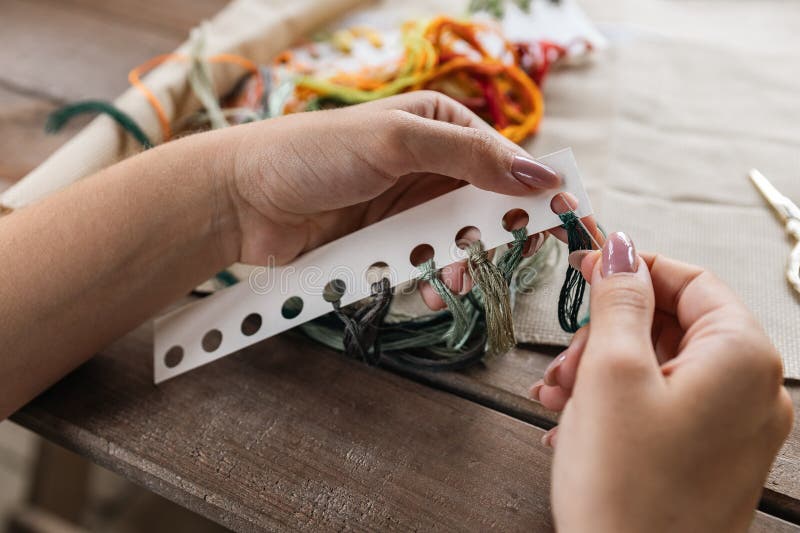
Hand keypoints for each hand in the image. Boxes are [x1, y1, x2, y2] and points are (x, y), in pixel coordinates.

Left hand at [213, 91, 598, 307]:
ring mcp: (408, 209)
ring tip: (446, 280)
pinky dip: (428, 281)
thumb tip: (538, 173)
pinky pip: (425, 268)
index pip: (507, 162)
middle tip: (491, 260)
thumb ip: (469, 157)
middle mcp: (431, 168)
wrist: (242, 200)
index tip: (568, 221)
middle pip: (488, 210)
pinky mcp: (387, 245)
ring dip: (458, 266)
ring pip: (459, 246)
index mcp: (441, 127)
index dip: (538, 192)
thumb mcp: (396, 140)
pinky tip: (422, 288)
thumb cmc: (312, 152)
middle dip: (494, 238)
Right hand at [530, 233, 792, 531]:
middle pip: (674, 325)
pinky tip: (572, 420)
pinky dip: (616, 403)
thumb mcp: (611, 374)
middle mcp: (752, 392)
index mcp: (742, 359)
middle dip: (607, 333)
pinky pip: (663, 406)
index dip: (634, 268)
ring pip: (661, 367)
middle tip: (564, 357)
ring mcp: (734, 429)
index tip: (587, 266)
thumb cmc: (626, 489)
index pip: (691, 281)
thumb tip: (620, 249)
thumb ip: (619, 302)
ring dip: (601, 370)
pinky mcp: (710, 458)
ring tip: (557, 395)